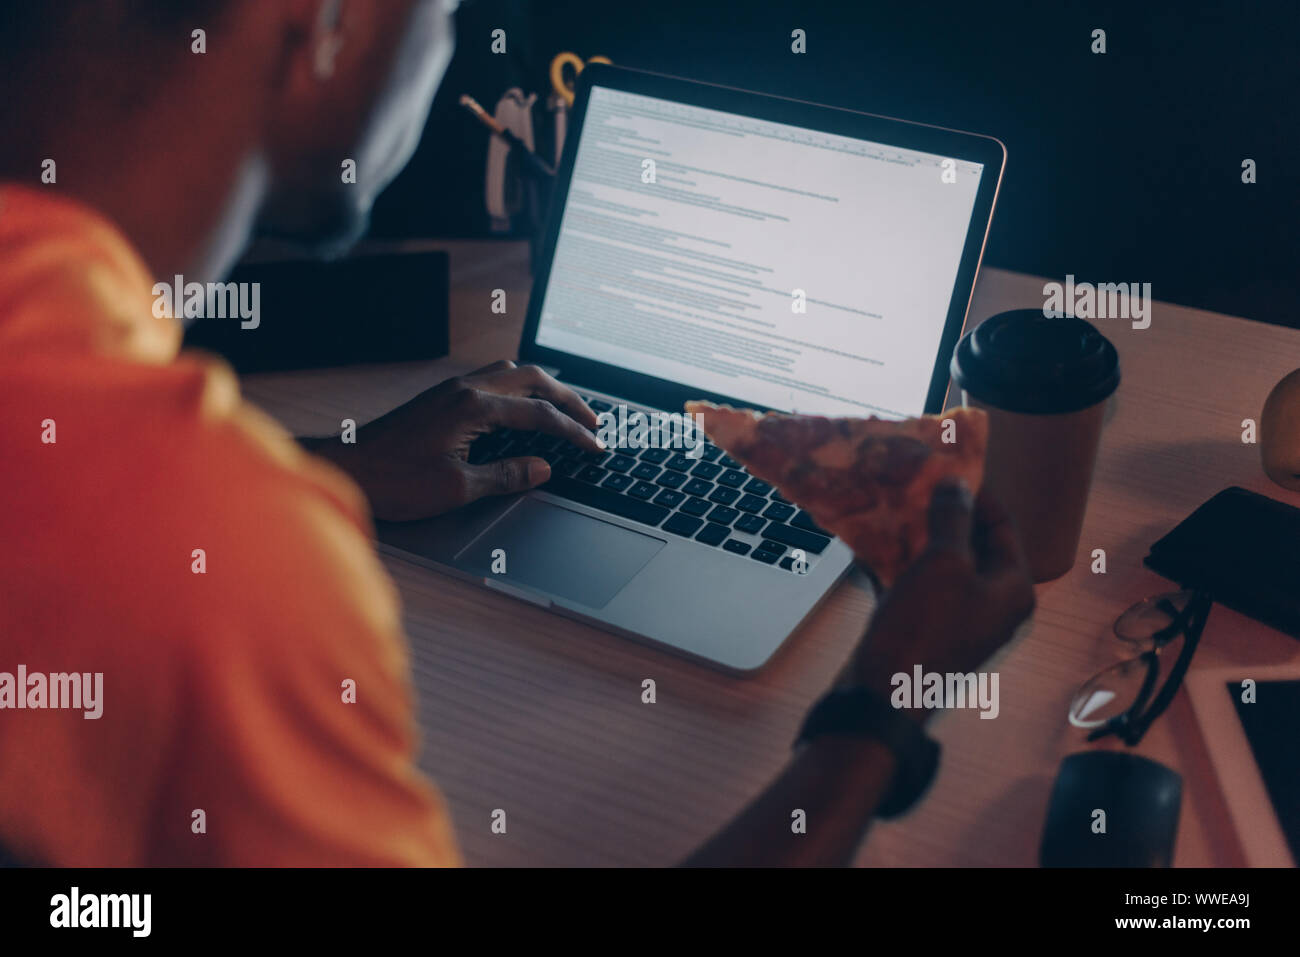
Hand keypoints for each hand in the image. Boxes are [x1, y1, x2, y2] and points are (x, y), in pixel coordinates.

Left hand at [310, 360, 601, 521]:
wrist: (347, 468)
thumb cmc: (394, 480)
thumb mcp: (457, 487)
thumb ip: (506, 475)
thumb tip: (542, 468)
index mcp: (474, 408)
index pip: (540, 414)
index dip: (573, 432)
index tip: (595, 446)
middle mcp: (465, 390)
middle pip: (533, 380)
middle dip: (568, 400)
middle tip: (593, 422)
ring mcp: (451, 389)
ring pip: (511, 372)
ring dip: (543, 388)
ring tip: (564, 409)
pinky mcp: (441, 398)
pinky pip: (492, 379)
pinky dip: (519, 389)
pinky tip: (521, 408)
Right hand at [838, 480, 1035, 711]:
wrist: (881, 697)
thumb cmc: (923, 629)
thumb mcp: (942, 563)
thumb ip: (952, 517)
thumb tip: (957, 483)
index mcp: (1013, 590)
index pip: (1003, 526)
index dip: (976, 495)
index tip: (944, 470)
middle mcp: (993, 606)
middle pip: (972, 545)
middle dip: (941, 514)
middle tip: (912, 486)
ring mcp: (959, 621)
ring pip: (941, 565)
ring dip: (916, 537)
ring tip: (889, 509)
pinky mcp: (926, 631)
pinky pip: (918, 587)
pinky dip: (899, 565)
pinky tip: (869, 546)